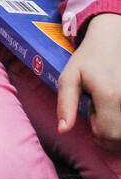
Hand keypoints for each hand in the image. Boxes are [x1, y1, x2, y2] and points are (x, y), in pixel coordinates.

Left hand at [58, 12, 120, 148]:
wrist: (113, 42)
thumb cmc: (87, 60)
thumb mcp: (69, 78)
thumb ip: (65, 105)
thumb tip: (63, 131)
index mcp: (111, 95)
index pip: (105, 134)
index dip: (95, 127)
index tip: (91, 109)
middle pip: (119, 137)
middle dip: (107, 129)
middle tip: (101, 107)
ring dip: (117, 126)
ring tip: (110, 105)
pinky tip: (117, 106)